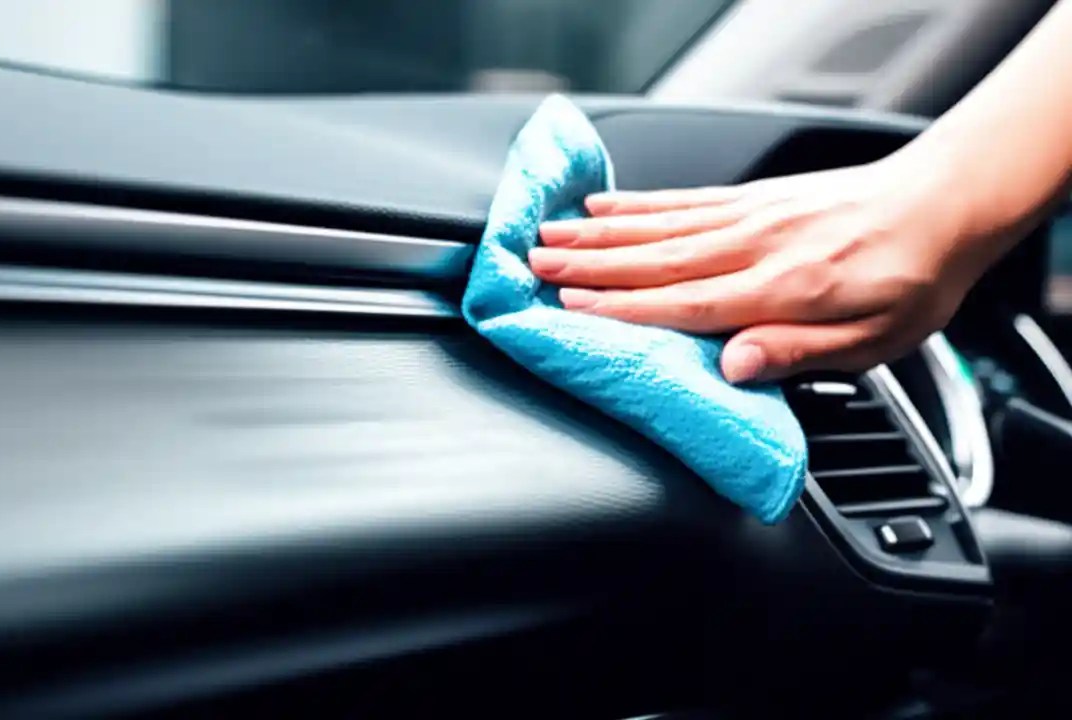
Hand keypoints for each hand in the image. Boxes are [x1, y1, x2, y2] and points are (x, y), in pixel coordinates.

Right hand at [528, 153, 1005, 383]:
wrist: (942, 204)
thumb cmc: (910, 281)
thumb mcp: (874, 343)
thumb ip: (799, 353)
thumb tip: (735, 367)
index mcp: (778, 292)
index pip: (682, 304)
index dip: (620, 308)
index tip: (568, 308)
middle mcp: (752, 248)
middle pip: (653, 261)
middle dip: (586, 266)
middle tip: (531, 267)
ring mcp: (747, 216)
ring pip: (657, 228)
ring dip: (597, 234)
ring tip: (546, 237)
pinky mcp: (750, 197)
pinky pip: (682, 200)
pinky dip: (637, 203)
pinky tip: (604, 206)